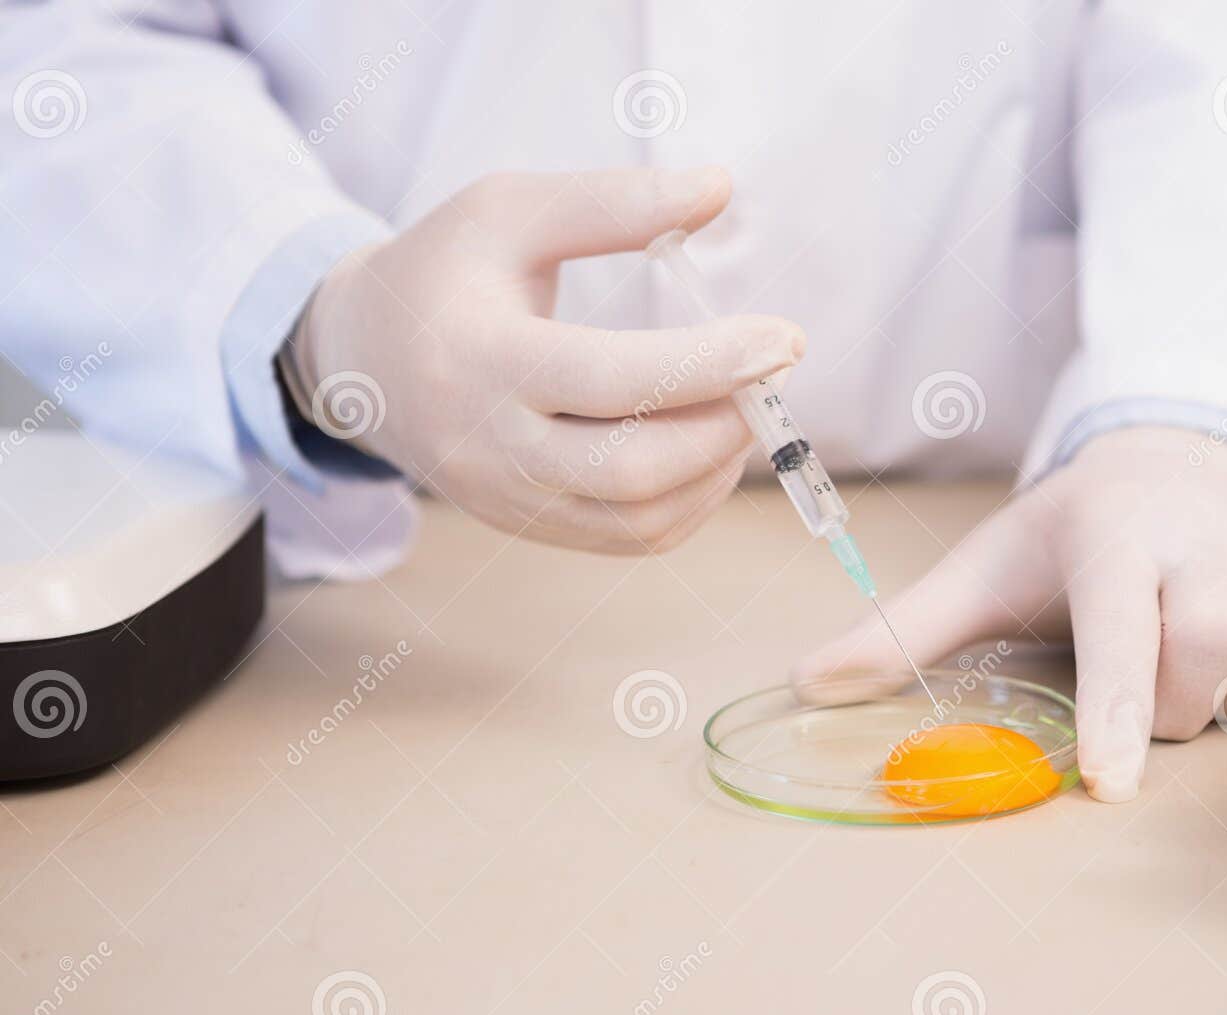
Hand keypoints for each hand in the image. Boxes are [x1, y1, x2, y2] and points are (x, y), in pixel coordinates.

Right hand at [282, 167, 804, 552]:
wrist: (363, 359)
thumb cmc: (446, 271)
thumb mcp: (510, 210)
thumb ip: (612, 202)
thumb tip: (721, 187)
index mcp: (481, 359)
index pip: (613, 379)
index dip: (712, 363)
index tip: (785, 337)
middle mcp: (491, 447)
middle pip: (633, 471)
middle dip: (726, 426)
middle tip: (773, 373)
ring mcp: (509, 500)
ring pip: (640, 519)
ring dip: (717, 468)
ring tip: (747, 404)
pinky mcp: (530, 527)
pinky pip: (631, 538)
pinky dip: (691, 500)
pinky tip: (710, 446)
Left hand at [793, 426, 1226, 801]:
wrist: (1174, 456)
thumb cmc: (1067, 532)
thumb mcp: (984, 568)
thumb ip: (904, 629)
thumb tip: (806, 683)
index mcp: (1109, 535)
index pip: (1120, 625)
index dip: (1117, 706)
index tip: (1110, 785)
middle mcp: (1199, 538)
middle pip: (1211, 643)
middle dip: (1176, 703)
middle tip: (1146, 703)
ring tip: (1202, 672)